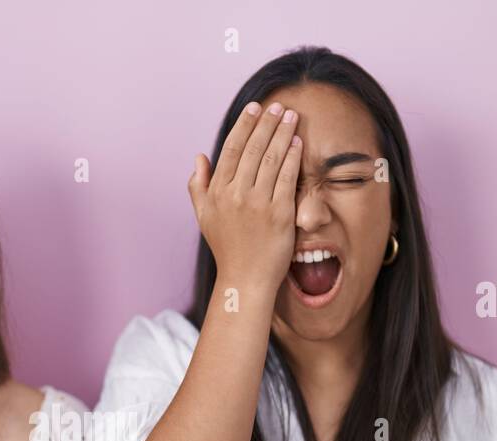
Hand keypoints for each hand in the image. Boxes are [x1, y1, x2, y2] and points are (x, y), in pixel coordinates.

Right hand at [188, 101, 301, 291]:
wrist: (245, 278)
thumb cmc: (227, 247)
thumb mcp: (204, 216)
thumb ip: (198, 186)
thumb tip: (199, 157)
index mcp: (217, 192)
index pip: (232, 149)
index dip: (244, 125)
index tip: (254, 108)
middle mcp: (235, 195)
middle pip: (254, 149)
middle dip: (267, 122)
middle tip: (278, 106)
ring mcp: (258, 204)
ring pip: (272, 158)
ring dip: (283, 133)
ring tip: (291, 116)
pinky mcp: (280, 213)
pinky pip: (288, 177)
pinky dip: (293, 157)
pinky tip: (298, 142)